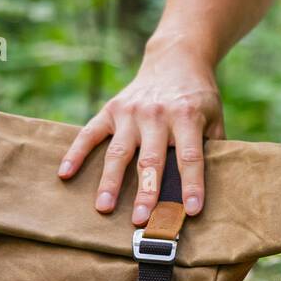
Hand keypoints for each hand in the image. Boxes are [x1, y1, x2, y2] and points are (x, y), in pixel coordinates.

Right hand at [57, 45, 223, 223]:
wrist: (176, 59)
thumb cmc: (198, 98)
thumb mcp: (214, 117)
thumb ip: (213, 148)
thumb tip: (210, 189)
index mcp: (186, 117)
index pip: (190, 157)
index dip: (192, 185)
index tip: (191, 212)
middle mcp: (156, 115)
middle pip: (150, 160)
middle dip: (146, 193)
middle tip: (140, 221)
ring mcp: (130, 112)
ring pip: (118, 152)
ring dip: (110, 181)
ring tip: (103, 207)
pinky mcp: (111, 110)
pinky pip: (89, 133)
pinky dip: (76, 153)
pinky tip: (66, 174)